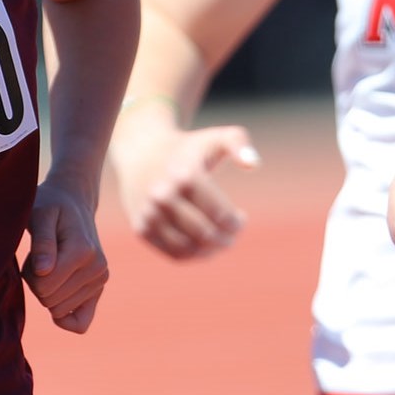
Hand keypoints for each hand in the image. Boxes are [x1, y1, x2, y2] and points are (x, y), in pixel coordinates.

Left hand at [24, 184, 108, 332]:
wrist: (73, 203)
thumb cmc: (50, 207)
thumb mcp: (40, 214)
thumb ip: (42, 241)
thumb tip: (43, 270)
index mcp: (83, 251)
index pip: (43, 286)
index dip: (29, 273)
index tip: (34, 253)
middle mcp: (97, 269)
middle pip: (48, 300)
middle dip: (36, 282)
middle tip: (41, 258)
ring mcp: (100, 281)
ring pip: (57, 310)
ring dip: (46, 291)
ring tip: (51, 264)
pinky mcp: (99, 289)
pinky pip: (80, 325)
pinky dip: (64, 318)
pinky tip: (56, 298)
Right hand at [116, 123, 257, 259]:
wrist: (141, 150)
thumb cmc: (187, 148)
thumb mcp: (215, 138)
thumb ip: (239, 143)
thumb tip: (253, 165)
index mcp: (185, 176)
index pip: (221, 215)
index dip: (236, 223)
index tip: (240, 218)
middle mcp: (163, 196)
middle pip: (206, 235)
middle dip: (226, 239)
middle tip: (231, 234)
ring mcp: (150, 213)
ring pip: (189, 249)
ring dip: (211, 251)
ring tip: (219, 241)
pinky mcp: (141, 227)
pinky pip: (173, 254)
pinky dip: (193, 256)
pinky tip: (202, 245)